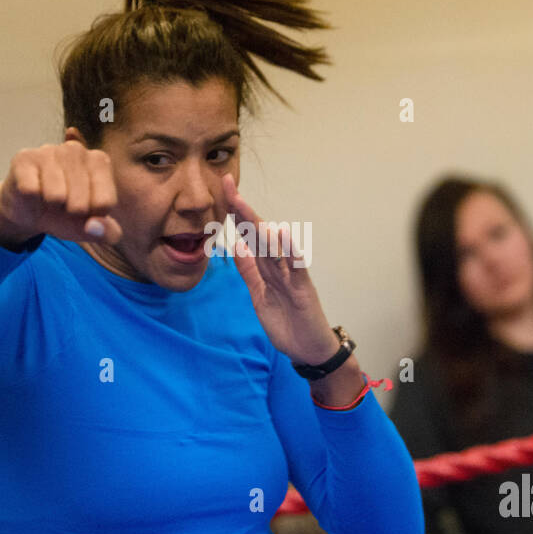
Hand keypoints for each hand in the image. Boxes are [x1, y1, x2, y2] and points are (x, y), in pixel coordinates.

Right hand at [0, 139, 123, 250]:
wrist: (29, 211)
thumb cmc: (66, 213)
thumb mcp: (91, 228)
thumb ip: (107, 233)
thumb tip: (95, 227)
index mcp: (100, 161)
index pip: (105, 204)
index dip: (92, 217)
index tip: (85, 210)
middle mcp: (76, 150)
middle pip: (81, 203)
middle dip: (70, 214)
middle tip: (63, 205)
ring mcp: (49, 150)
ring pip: (56, 197)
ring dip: (51, 207)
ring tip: (49, 199)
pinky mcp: (24, 158)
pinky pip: (31, 191)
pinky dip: (31, 202)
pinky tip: (32, 193)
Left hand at [222, 173, 338, 365]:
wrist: (309, 349)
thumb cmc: (286, 322)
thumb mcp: (259, 297)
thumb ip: (249, 272)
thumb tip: (235, 245)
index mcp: (266, 267)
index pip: (248, 235)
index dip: (235, 214)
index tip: (223, 191)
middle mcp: (279, 265)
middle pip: (258, 233)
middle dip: (242, 210)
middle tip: (227, 185)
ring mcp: (292, 274)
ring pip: (273, 245)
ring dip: (257, 224)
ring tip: (242, 204)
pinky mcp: (303, 288)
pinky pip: (296, 266)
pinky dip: (289, 249)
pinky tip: (281, 233)